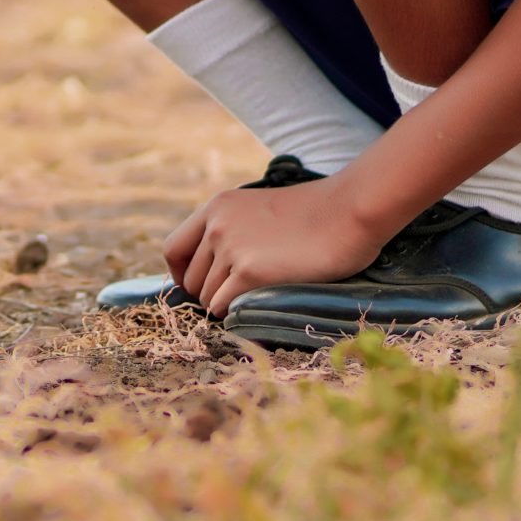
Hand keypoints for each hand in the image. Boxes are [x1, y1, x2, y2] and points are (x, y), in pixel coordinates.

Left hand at [162, 178, 385, 315]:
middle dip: (209, 294)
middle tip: (238, 297)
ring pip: (206, 298)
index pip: (173, 249)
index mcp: (216, 207)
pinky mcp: (249, 272)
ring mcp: (231, 247)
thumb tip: (213, 269)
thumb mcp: (259, 210)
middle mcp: (216, 225)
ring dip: (226, 305)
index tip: (199, 287)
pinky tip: (258, 304)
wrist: (347, 212)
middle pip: (189, 280)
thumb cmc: (314, 215)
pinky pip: (223, 306)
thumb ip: (231, 230)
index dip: (180, 274)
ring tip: (256, 296)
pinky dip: (235, 313)